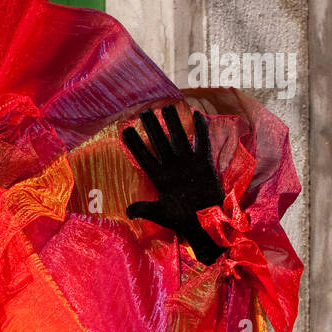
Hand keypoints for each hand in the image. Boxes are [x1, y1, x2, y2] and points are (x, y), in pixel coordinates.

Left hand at [121, 106, 224, 264]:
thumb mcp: (161, 214)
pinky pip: (202, 143)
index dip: (135, 145)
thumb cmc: (182, 220)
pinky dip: (201, 130)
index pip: (144, 158)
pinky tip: (197, 115)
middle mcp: (172, 168)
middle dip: (153, 127)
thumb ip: (145, 209)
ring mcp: (188, 164)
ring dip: (174, 123)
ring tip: (167, 106)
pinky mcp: (204, 164)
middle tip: (145, 111)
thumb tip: (127, 211)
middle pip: (160, 143)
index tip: (125, 130)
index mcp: (160, 179)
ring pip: (179, 138)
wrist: (205, 224)